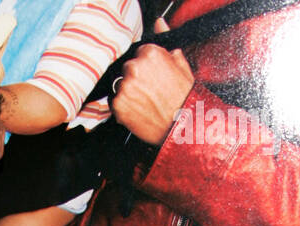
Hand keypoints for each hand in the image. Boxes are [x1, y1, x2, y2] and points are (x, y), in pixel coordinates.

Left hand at [111, 17, 193, 145]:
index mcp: (150, 53)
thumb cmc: (184, 97)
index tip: (152, 78)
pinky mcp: (118, 105)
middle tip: (149, 93)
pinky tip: (139, 112)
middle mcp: (135, 67)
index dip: (145, 67)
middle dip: (135, 79)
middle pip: (127, 69)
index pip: (138, 54)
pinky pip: (115, 103)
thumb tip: (159, 24)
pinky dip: (123, 108)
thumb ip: (165, 40)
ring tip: (145, 104)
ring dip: (128, 93)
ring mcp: (125, 87)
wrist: (182, 126)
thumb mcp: (181, 63)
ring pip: (120, 85)